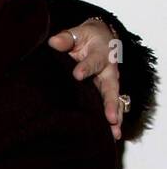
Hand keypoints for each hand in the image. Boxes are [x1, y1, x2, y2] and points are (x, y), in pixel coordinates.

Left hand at [48, 18, 124, 138]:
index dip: (86, 68)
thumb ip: (65, 38)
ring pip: (114, 101)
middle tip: (110, 118)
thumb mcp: (76, 33)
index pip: (93, 62)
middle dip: (110, 103)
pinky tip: (112, 135)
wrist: (101, 38)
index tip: (77, 75)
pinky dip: (113, 121)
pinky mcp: (106, 92)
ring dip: (115, 117)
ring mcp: (109, 83)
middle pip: (111, 88)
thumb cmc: (85, 37)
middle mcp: (109, 71)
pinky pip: (112, 107)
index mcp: (100, 54)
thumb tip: (54, 42)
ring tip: (115, 133)